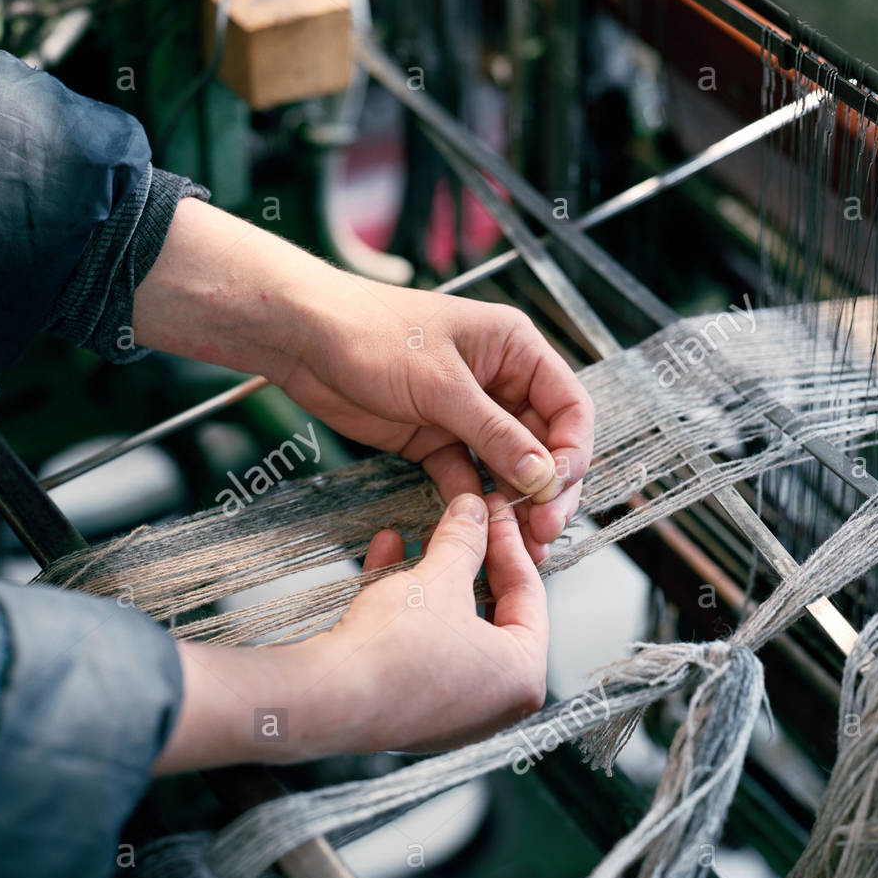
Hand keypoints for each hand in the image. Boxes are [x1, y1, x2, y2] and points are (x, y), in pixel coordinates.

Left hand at [134, 200, 593, 560]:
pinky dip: (474, 501)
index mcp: (515, 349)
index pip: (569, 406)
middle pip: (545, 443)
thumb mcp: (441, 386)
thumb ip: (495, 434)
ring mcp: (467, 412)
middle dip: (549, 487)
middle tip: (543, 529)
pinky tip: (478, 527)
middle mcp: (499, 381)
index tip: (558, 490)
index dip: (572, 452)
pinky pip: (467, 475)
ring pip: (508, 465)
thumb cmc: (371, 334)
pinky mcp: (434, 438)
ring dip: (516, 502)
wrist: (305, 339)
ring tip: (521, 544)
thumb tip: (542, 476)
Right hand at [153, 493, 546, 771]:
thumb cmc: (396, 650)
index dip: (508, 542)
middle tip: (462, 521)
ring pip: (450, 627)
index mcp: (523, 677)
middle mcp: (494, 704)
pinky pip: (420, 647)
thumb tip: (475, 510)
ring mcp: (451, 712)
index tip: (493, 511)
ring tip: (419, 533)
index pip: (529, 595)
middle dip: (468, 560)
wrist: (327, 700)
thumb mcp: (438, 578)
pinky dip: (407, 607)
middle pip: (490, 612)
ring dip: (432, 577)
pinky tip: (385, 557)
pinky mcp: (409, 710)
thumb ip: (464, 540)